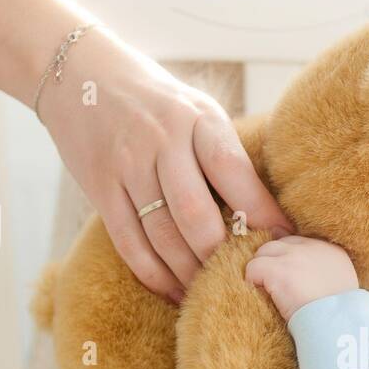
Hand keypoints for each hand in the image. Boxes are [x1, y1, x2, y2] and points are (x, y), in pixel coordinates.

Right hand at [39, 30, 292, 302]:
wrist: (83, 77)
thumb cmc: (160, 104)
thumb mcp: (198, 111)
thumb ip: (226, 154)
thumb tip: (272, 214)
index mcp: (197, 118)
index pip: (232, 171)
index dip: (260, 211)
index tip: (284, 241)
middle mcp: (161, 140)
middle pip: (195, 213)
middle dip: (221, 254)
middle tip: (244, 276)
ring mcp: (127, 166)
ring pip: (161, 236)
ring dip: (189, 273)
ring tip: (211, 292)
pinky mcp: (100, 189)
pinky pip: (129, 243)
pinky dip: (154, 275)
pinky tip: (175, 292)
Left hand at [245, 236, 357, 321]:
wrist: (336, 327)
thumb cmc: (338, 317)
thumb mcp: (340, 289)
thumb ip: (324, 277)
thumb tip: (304, 281)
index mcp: (331, 251)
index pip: (299, 244)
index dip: (289, 261)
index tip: (288, 279)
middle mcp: (313, 248)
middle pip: (280, 244)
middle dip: (273, 263)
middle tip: (273, 286)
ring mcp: (294, 256)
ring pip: (264, 252)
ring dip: (262, 271)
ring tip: (268, 293)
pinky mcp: (278, 270)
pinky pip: (253, 268)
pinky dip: (253, 282)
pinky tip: (262, 298)